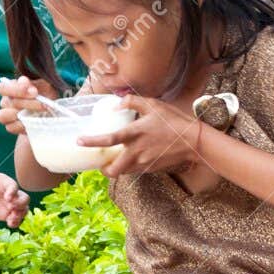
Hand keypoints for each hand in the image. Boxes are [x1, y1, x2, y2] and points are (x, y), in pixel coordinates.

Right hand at [0, 75, 58, 136]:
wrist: (53, 111)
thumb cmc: (46, 95)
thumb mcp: (44, 85)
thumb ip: (33, 82)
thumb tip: (23, 81)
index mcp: (11, 88)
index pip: (2, 88)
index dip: (16, 90)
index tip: (34, 92)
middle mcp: (6, 101)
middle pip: (6, 102)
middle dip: (25, 103)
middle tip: (41, 104)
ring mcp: (6, 115)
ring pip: (3, 115)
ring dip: (21, 115)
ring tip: (37, 114)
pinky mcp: (11, 127)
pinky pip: (10, 127)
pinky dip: (23, 126)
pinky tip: (34, 123)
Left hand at [0, 172, 29, 226]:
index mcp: (2, 182)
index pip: (13, 185)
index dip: (13, 191)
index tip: (7, 198)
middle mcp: (10, 192)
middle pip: (24, 197)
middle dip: (20, 203)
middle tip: (10, 208)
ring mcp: (9, 204)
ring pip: (23, 209)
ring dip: (20, 214)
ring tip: (10, 219)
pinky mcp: (6, 214)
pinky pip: (16, 218)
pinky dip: (16, 222)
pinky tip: (9, 224)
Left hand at [81, 95, 203, 177]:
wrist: (193, 141)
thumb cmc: (174, 120)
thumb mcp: (154, 104)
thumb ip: (132, 102)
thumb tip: (116, 105)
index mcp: (135, 133)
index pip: (109, 139)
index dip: (92, 142)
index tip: (80, 141)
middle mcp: (137, 150)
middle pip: (114, 169)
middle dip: (104, 170)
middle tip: (100, 164)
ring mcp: (144, 162)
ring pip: (123, 172)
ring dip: (116, 169)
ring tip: (113, 163)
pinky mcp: (151, 169)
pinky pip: (135, 171)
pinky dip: (130, 167)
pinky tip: (133, 159)